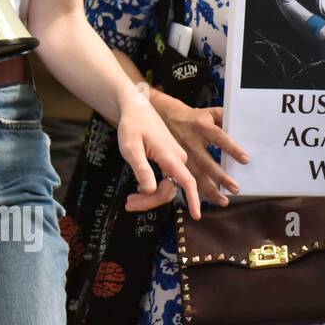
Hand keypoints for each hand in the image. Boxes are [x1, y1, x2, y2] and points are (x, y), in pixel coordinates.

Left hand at [115, 87, 200, 218]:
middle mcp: (177, 159)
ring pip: (167, 186)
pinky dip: (152, 188)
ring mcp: (175, 160)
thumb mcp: (130, 148)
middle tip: (129, 204)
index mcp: (170, 156)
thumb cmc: (132, 126)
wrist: (136, 109)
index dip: (192, 200)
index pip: (187, 182)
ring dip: (150, 196)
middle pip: (170, 189)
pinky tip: (139, 188)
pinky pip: (166, 180)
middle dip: (150, 201)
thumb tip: (150, 190)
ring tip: (130, 200)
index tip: (196, 216)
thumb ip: (141, 169)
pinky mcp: (170, 160)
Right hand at [152, 96, 246, 204]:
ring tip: (223, 200)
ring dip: (210, 189)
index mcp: (201, 126)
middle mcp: (190, 141)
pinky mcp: (177, 162)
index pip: (218, 137)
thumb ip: (226, 119)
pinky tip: (208, 199)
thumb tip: (245, 131)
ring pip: (195, 174)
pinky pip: (187, 178)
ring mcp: (182, 153)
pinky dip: (197, 190)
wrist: (169, 118)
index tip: (245, 160)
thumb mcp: (210, 112)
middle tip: (235, 188)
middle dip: (220, 177)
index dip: (231, 148)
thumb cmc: (196, 118)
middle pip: (206, 161)